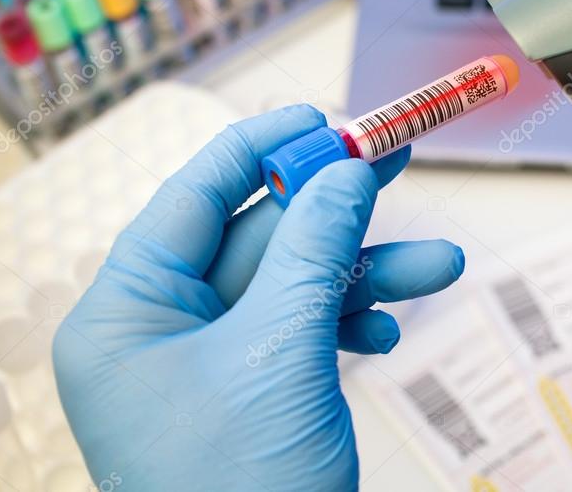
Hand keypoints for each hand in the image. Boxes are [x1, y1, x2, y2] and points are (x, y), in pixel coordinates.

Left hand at [53, 106, 464, 489]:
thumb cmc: (240, 487)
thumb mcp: (280, 349)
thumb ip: (315, 248)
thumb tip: (345, 169)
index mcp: (129, 312)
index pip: (195, 197)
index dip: (262, 147)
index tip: (323, 116)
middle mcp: (162, 330)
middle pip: (260, 237)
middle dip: (338, 209)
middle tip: (399, 160)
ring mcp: (210, 364)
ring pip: (298, 286)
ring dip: (370, 274)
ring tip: (443, 266)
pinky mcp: (254, 392)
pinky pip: (307, 332)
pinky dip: (354, 323)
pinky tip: (390, 332)